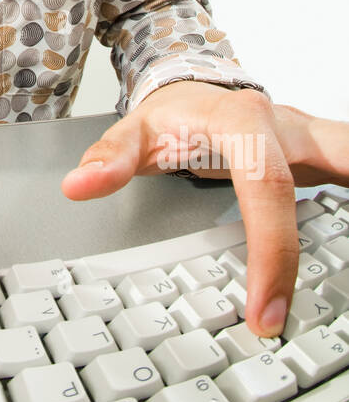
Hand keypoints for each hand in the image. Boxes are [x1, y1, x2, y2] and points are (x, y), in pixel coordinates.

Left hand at [61, 85, 348, 338]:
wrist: (194, 88)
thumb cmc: (173, 115)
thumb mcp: (135, 132)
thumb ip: (110, 159)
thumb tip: (79, 184)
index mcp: (244, 123)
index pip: (267, 188)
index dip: (272, 251)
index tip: (265, 313)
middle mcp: (287, 129)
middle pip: (342, 160)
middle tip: (335, 291)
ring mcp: (310, 144)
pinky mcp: (322, 162)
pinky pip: (347, 176)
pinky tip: (339, 257)